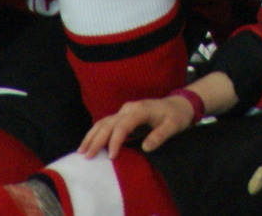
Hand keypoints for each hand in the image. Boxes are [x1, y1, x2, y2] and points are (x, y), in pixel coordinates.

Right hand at [79, 93, 197, 157]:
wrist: (179, 104)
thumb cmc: (176, 116)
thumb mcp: (173, 126)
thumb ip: (160, 135)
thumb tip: (146, 147)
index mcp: (140, 110)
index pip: (123, 125)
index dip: (115, 141)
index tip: (112, 156)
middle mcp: (129, 108)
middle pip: (108, 123)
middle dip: (96, 139)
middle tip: (87, 156)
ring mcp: (125, 110)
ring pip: (103, 122)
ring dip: (92, 135)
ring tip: (82, 150)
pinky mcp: (123, 115)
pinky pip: (106, 123)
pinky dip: (96, 132)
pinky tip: (90, 143)